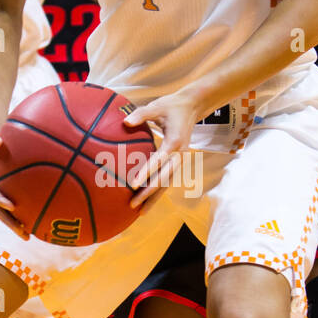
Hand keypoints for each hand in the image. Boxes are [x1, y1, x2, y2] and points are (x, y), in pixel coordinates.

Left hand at [124, 91, 200, 207]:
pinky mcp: (178, 162)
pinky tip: (146, 201)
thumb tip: (125, 122)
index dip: (146, 173)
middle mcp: (179, 155)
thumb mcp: (157, 106)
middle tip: (132, 204)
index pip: (158, 161)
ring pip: (167, 183)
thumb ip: (141, 114)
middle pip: (164, 179)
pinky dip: (157, 192)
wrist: (192, 107)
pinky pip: (167, 179)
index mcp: (174, 142)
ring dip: (154, 198)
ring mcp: (180, 160)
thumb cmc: (172, 106)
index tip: (133, 184)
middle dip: (148, 194)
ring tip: (139, 211)